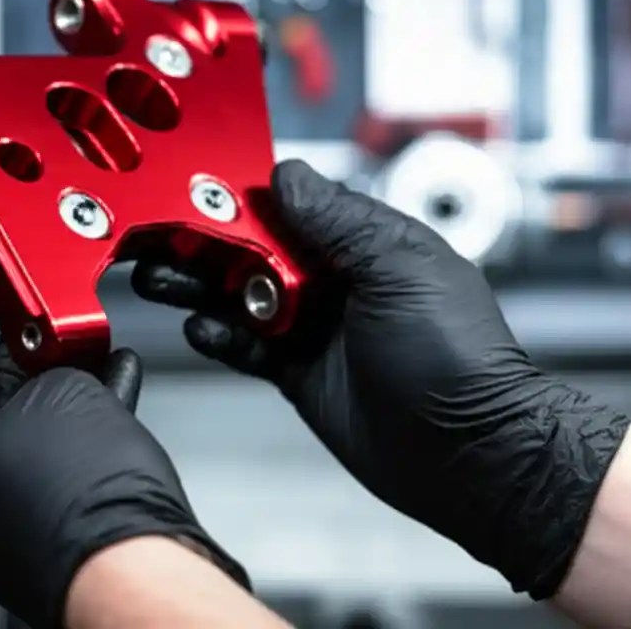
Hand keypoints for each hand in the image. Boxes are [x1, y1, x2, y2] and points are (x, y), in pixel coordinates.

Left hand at [0, 256, 247, 627]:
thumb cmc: (80, 498)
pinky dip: (95, 405)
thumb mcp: (58, 392)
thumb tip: (60, 360)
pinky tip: (120, 371)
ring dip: (64, 367)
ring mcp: (16, 502)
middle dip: (17, 330)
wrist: (135, 571)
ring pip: (36, 414)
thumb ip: (48, 363)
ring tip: (88, 328)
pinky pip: (72, 445)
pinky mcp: (63, 512)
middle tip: (34, 285)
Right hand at [132, 160, 629, 598]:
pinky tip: (201, 327)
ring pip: (241, 295)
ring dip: (200, 285)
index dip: (245, 197)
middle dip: (208, 240)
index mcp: (367, 243)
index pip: (293, 205)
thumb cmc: (459, 358)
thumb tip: (290, 177)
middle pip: (256, 247)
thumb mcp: (400, 269)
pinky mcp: (297, 371)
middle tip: (164, 235)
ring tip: (162, 278)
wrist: (468, 452)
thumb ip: (341, 220)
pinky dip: (219, 335)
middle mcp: (337, 280)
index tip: (199, 191)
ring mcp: (315, 326)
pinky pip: (245, 345)